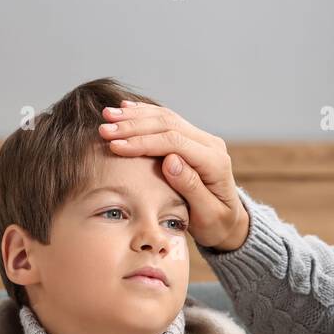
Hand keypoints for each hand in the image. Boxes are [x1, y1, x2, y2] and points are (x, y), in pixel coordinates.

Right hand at [97, 102, 250, 250]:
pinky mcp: (192, 139)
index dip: (143, 142)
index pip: (174, 142)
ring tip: (107, 116)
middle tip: (104, 129)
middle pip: (168, 125)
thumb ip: (191, 187)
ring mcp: (202, 139)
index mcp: (215, 162)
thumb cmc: (217, 224)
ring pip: (165, 118)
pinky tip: (124, 109)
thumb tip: (170, 161)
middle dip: (133, 126)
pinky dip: (144, 114)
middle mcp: (210, 144)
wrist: (229, 221)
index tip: (115, 146)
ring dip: (135, 116)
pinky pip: (166, 120)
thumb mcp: (207, 214)